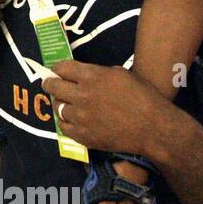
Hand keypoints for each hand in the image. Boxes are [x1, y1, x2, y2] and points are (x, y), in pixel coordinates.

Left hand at [41, 61, 174, 159]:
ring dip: (60, 104)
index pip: (62, 68)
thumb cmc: (143, 97)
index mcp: (91, 76)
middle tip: (49, 84)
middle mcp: (81, 95)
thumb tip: (84, 75)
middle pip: (53, 86)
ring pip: (58, 107)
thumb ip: (99, 73)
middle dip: (50, 83)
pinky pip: (64, 127)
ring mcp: (80, 117)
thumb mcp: (121, 74)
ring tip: (63, 103)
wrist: (152, 128)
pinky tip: (71, 120)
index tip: (55, 70)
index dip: (57, 68)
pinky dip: (66, 122)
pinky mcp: (82, 135)